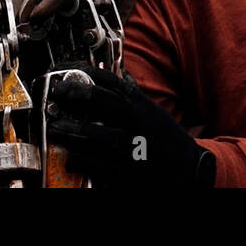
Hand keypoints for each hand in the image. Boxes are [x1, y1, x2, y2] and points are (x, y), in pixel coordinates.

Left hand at [46, 66, 214, 188]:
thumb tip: (119, 73)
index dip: (91, 75)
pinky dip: (83, 162)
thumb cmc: (166, 140)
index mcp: (144, 107)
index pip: (117, 83)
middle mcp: (141, 124)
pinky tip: (70, 160)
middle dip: (83, 96)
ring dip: (75, 132)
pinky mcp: (129, 173)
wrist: (189, 171)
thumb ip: (134, 96)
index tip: (71, 72)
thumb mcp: (154, 113)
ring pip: (101, 137)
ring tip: (55, 129)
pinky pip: (101, 166)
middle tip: (59, 93)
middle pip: (110, 104)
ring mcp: (136, 148)